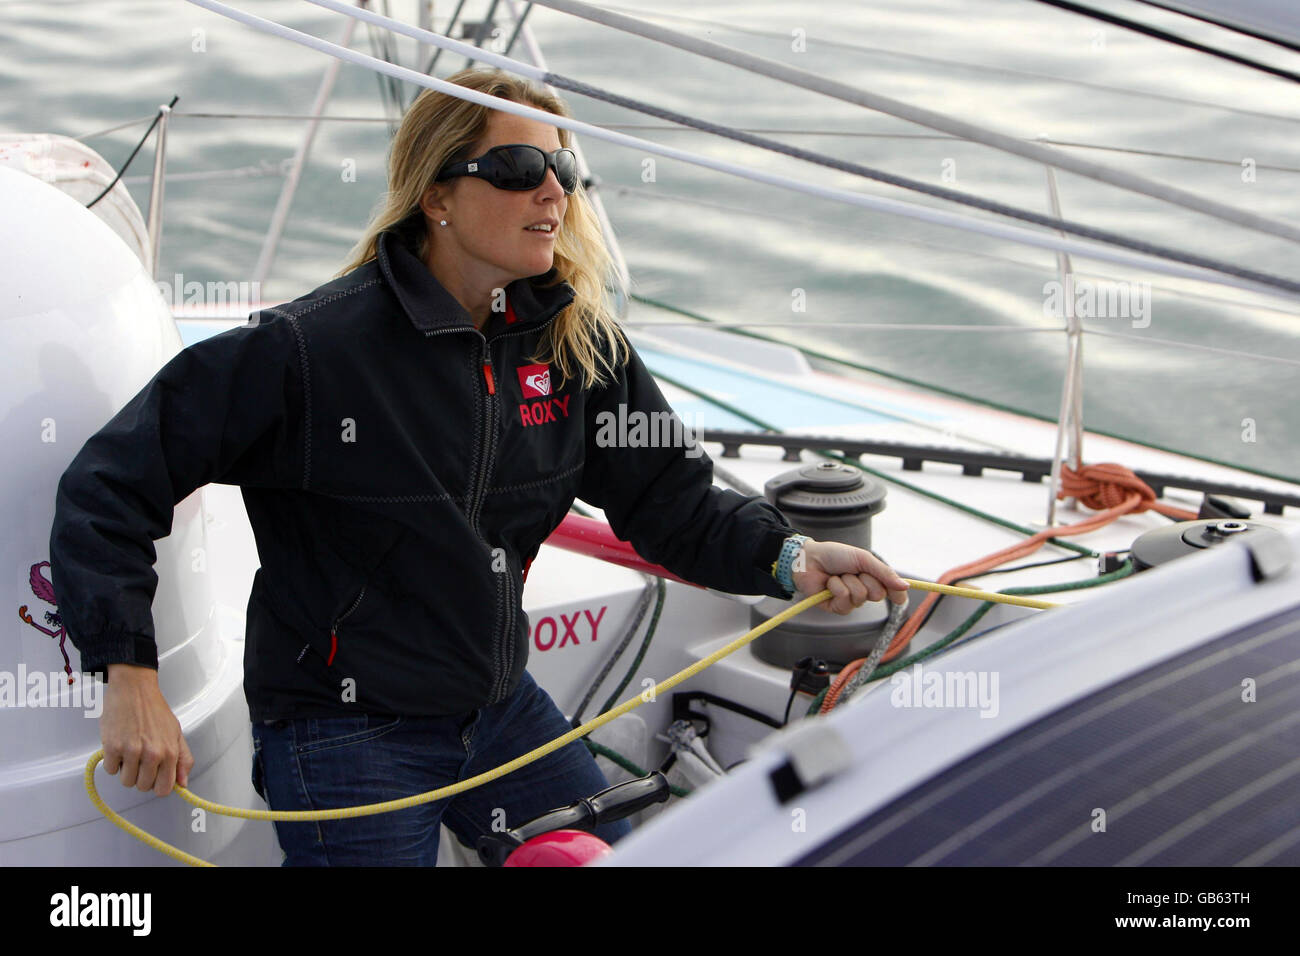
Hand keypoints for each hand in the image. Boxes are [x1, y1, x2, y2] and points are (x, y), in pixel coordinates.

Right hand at [101, 663, 193, 796]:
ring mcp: (131, 751)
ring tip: (130, 751)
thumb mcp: (176, 732)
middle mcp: (152, 754)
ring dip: (126, 770)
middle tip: (140, 759)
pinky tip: (119, 745)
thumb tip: (183, 784)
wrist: (134, 690)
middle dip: (140, 777)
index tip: (154, 777)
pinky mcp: (112, 747)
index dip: (157, 785)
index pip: (164, 789)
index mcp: (170, 752)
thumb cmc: (155, 709)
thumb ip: (182, 759)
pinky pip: (110, 770)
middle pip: (142, 787)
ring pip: (126, 781)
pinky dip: (112, 761)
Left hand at [791, 539, 909, 614]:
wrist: (809, 558)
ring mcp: (850, 601)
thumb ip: (884, 573)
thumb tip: (905, 586)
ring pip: (860, 597)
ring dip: (848, 582)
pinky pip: (845, 602)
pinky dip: (837, 589)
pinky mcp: (836, 608)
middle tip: (853, 570)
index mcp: (872, 578)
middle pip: (878, 594)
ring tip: (838, 575)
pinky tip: (829, 584)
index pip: (890, 591)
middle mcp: (863, 591)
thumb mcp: (863, 559)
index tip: (900, 597)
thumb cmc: (835, 555)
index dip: (897, 594)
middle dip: (866, 579)